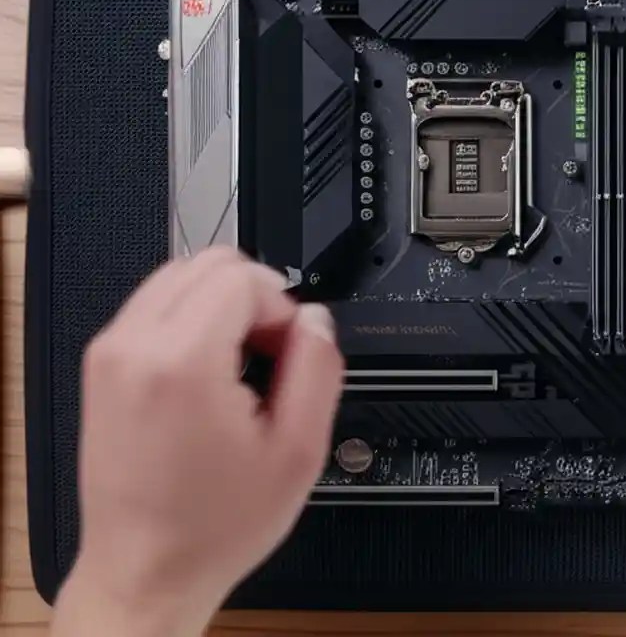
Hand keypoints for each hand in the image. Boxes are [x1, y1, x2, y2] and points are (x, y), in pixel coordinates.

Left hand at [52, 247, 343, 636]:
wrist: (147, 567)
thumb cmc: (211, 525)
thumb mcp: (299, 452)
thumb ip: (318, 369)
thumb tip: (315, 322)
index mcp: (181, 362)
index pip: (243, 277)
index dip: (283, 306)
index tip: (292, 349)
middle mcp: (133, 348)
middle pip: (209, 263)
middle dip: (254, 298)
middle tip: (273, 354)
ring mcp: (110, 355)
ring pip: (180, 277)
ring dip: (222, 306)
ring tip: (243, 367)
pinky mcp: (102, 367)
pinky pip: (155, 307)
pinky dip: (192, 322)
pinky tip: (213, 375)